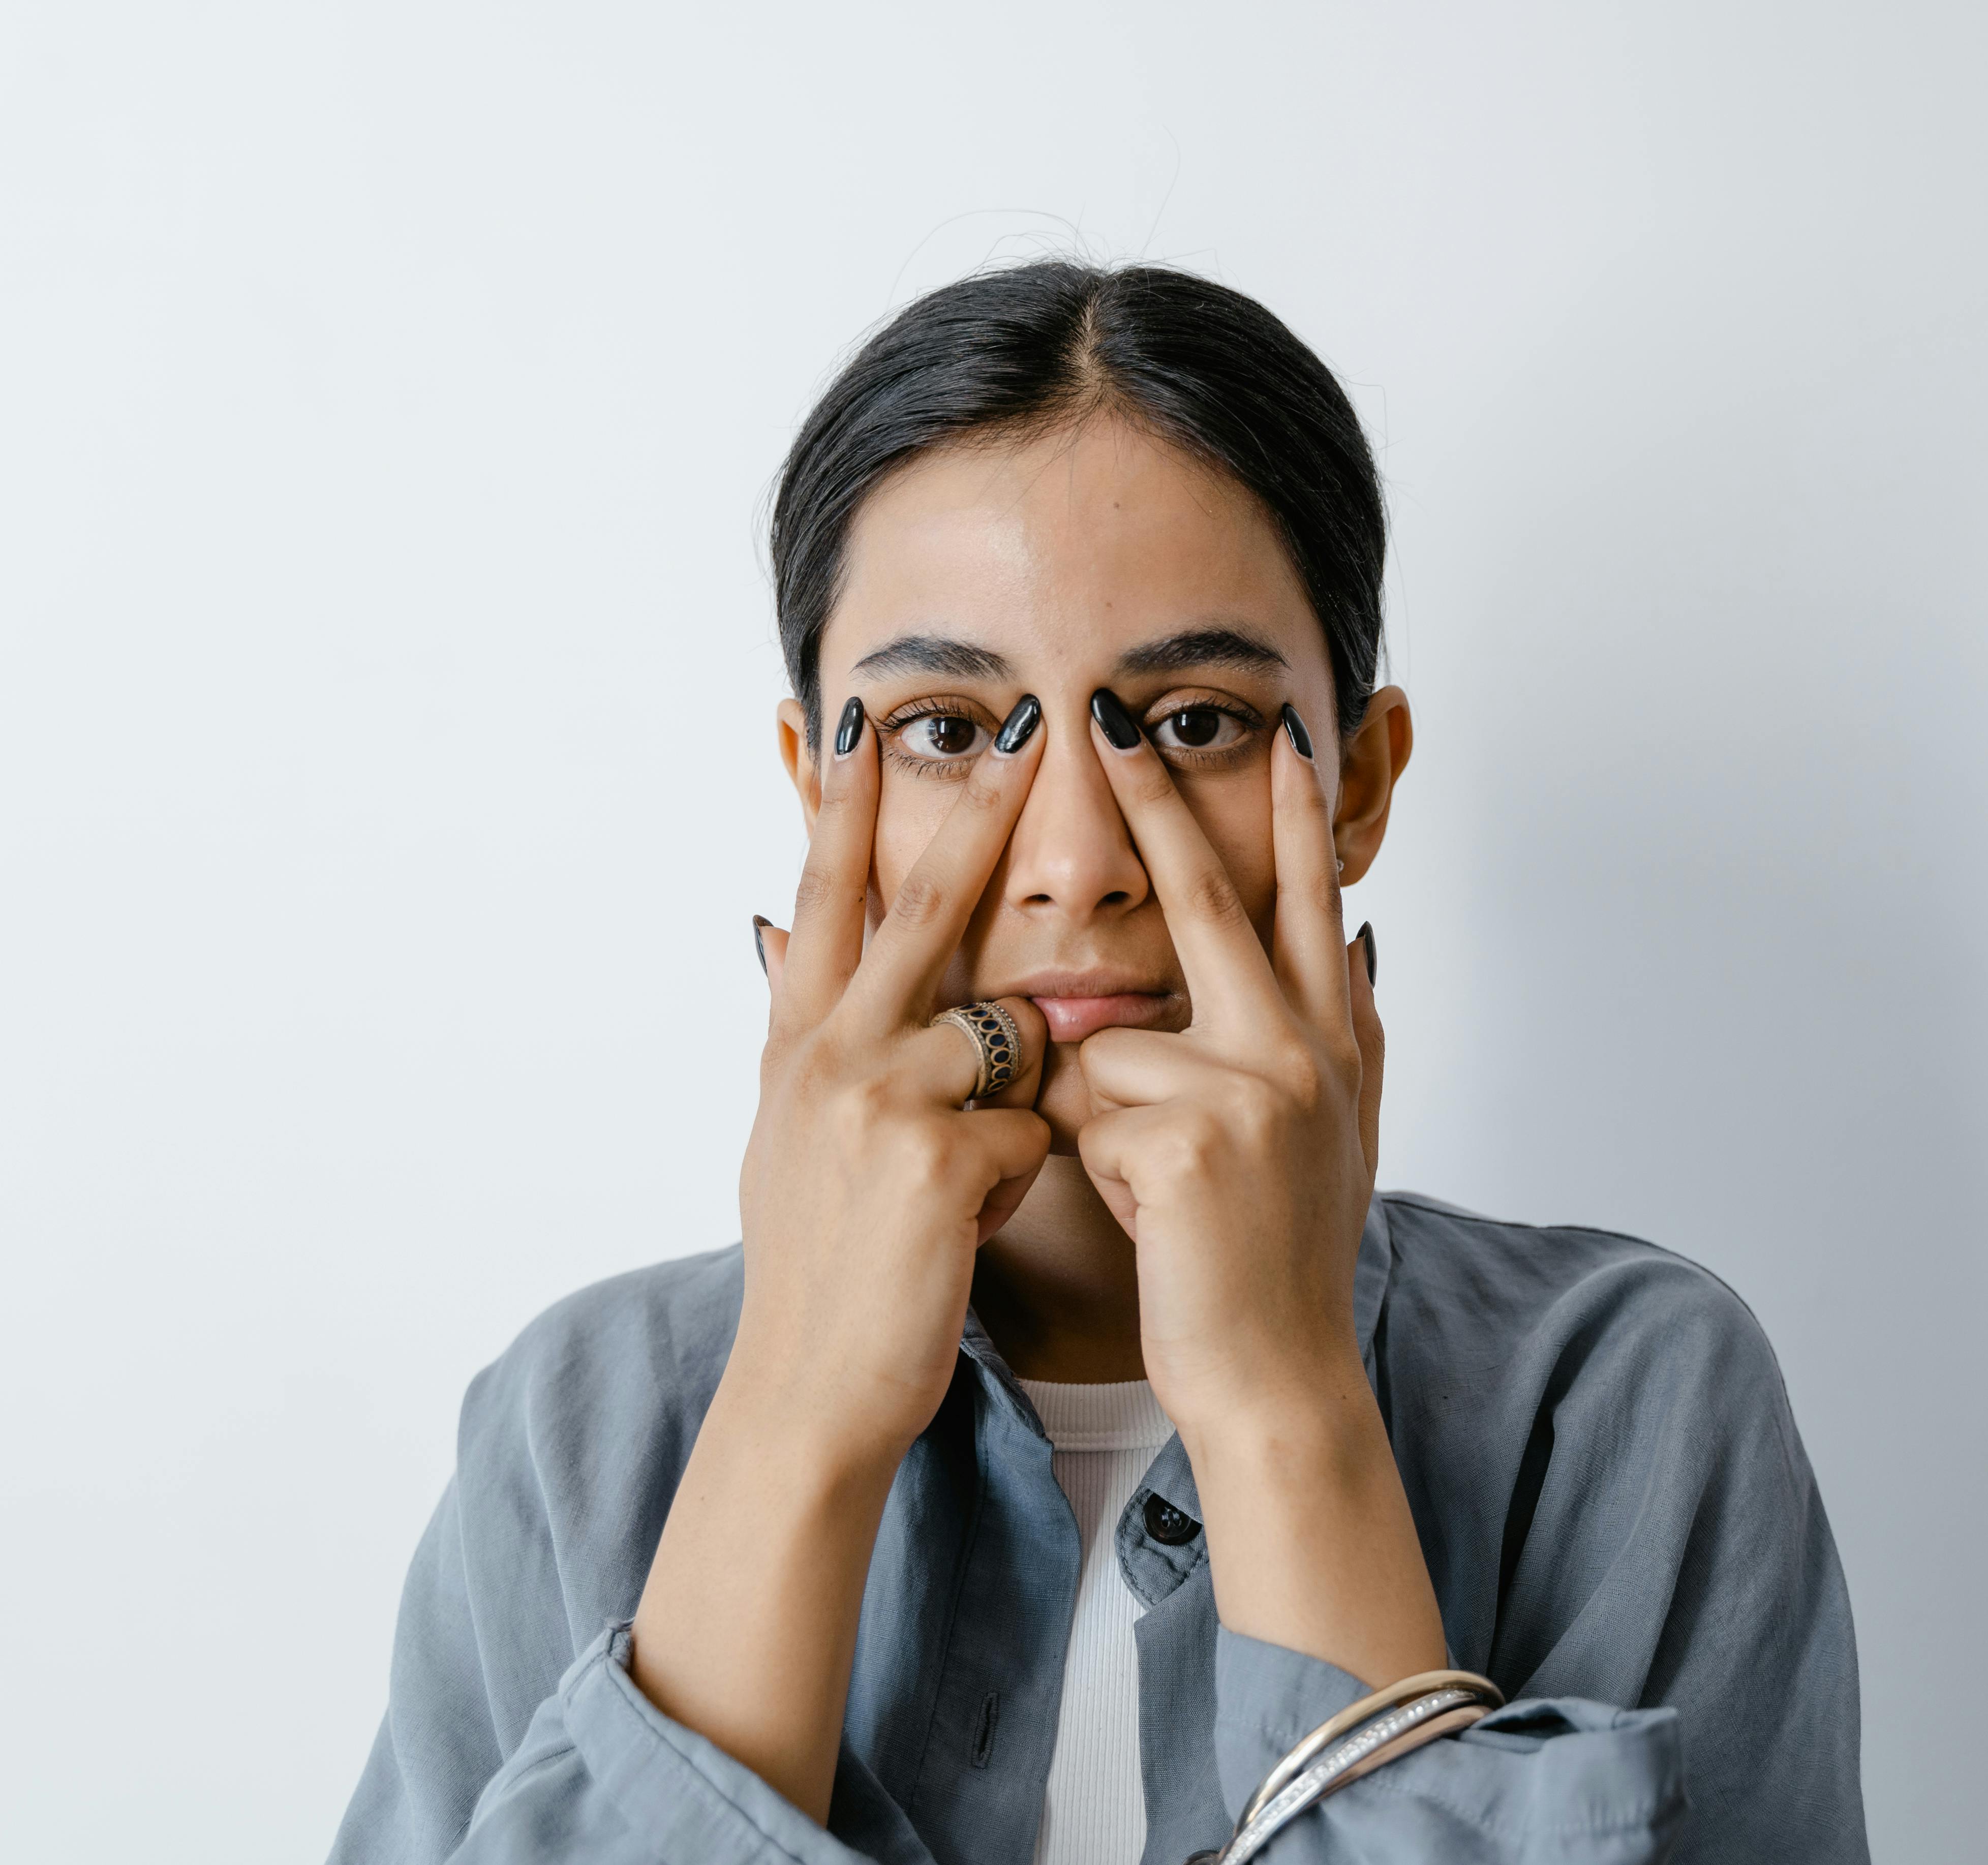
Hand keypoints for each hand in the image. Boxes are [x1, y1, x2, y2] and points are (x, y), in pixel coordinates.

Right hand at [630, 697, 1051, 1822]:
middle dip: (975, 815)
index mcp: (798, 1046)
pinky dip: (1017, 1183)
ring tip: (947, 1194)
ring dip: (1010, 1108)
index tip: (856, 723)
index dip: (840, 810)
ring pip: (1005, 1041)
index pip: (824, 899)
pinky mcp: (935, 1158)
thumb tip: (820, 975)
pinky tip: (963, 1236)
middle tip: (1027, 726)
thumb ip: (836, 1056)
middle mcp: (829, 1054)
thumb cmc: (825, 1272)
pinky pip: (1032, 1133)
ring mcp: (878, 1101)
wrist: (808, 1391)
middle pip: (917, 907)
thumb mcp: (807, 1146)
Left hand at [1071, 697, 1384, 1438]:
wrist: (1279, 1377)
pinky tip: (1151, 1220)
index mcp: (1333, 1044)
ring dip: (1107, 1116)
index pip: (1309, 903)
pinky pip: (1092, 1112)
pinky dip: (1098, 1167)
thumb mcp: (1331, 1137)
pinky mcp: (1192, 1138)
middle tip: (1106, 720)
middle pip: (1214, 898)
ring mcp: (1253, 1089)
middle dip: (1157, 802)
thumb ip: (1338, 1037)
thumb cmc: (1279, 1263)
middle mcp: (1304, 1050)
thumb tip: (1360, 943)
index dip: (1297, 818)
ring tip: (1161, 1194)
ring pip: (1114, 1042)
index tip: (1285, 736)